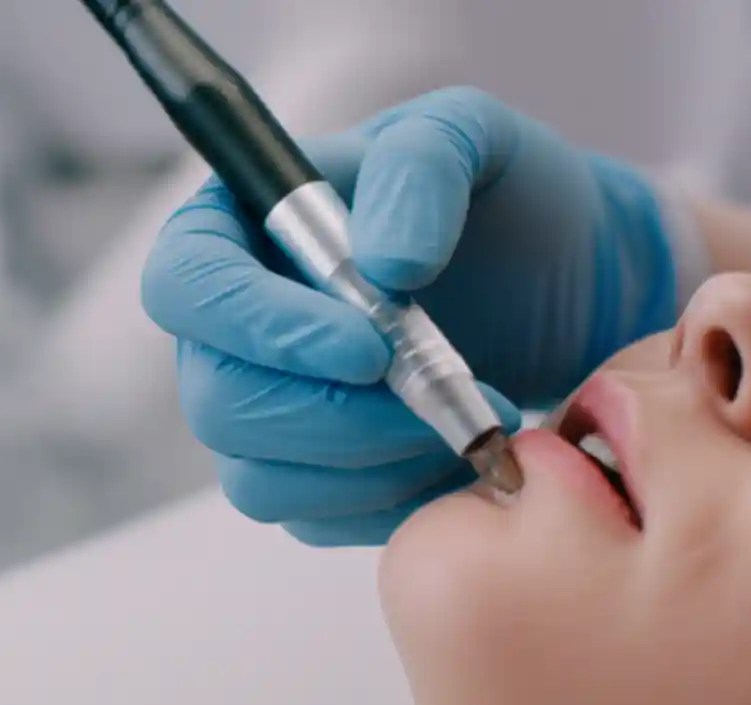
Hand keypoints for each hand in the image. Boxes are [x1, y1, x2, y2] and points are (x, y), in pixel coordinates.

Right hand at [142, 87, 679, 545]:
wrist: (563, 283)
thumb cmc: (506, 198)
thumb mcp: (475, 138)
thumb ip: (421, 167)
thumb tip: (379, 265)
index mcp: (239, 226)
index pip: (187, 283)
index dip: (256, 327)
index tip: (365, 346)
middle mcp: (231, 326)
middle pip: (217, 399)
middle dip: (331, 416)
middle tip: (442, 397)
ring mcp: (261, 407)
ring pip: (258, 477)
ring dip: (369, 463)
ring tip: (468, 422)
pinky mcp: (305, 474)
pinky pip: (313, 518)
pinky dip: (388, 499)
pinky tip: (453, 455)